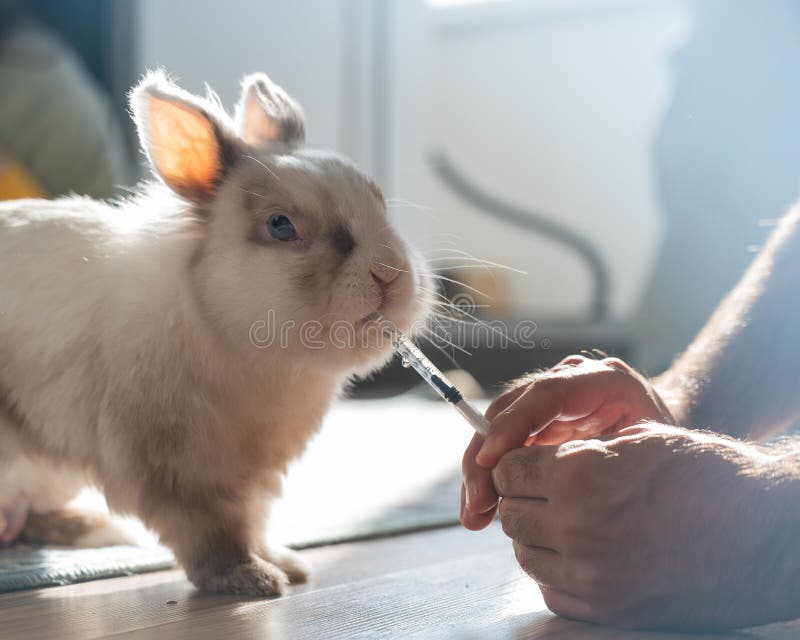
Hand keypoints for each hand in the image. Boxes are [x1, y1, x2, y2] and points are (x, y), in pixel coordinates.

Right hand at [461, 355, 672, 529]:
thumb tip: (556, 487)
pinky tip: (480, 510)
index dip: (512, 427)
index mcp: (601, 380)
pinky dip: (489, 478)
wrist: (671, 445)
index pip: (544, 394)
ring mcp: (547, 402)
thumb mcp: (651, 455)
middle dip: (485, 458)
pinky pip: (502, 447)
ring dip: (479, 473)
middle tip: (477, 504)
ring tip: (473, 516)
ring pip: (495, 429)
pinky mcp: (536, 424)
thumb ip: (611, 461)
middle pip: (508, 411)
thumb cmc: (669, 454)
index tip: (491, 464)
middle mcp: (566, 383)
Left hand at [494, 424, 799, 628]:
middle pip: (511, 514)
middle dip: (523, 498)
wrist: (762, 535)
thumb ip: (577, 451)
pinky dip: (556, 570)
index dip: (517, 464)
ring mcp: (590, 577)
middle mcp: (575, 530)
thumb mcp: (637, 440)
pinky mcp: (606, 610)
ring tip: (566, 521)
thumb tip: (535, 458)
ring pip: (524, 553)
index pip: (507, 472)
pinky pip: (550, 589)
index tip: (528, 464)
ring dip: (536, 535)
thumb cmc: (706, 475)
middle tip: (548, 491)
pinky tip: (582, 552)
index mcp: (578, 477)